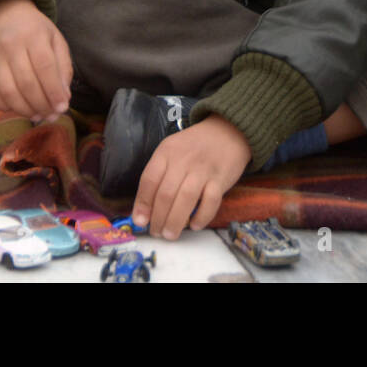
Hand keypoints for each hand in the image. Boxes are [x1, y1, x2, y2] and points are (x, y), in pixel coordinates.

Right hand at [0, 0, 72, 122]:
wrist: (3, 14)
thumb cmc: (35, 31)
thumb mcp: (55, 40)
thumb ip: (63, 68)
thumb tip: (63, 98)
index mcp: (33, 34)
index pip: (45, 67)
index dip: (54, 91)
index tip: (62, 108)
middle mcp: (10, 45)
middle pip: (26, 83)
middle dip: (42, 105)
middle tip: (52, 115)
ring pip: (8, 92)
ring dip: (25, 110)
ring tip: (38, 115)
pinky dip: (4, 106)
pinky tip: (18, 108)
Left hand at [132, 115, 250, 239]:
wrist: (227, 132)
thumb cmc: (194, 146)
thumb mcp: (171, 151)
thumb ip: (159, 175)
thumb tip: (144, 210)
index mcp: (166, 151)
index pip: (149, 180)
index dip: (142, 203)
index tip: (140, 221)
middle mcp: (183, 160)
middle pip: (166, 194)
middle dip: (158, 218)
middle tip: (156, 232)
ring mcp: (203, 169)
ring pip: (185, 199)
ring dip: (175, 222)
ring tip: (170, 235)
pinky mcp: (221, 179)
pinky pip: (211, 202)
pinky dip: (201, 217)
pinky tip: (194, 225)